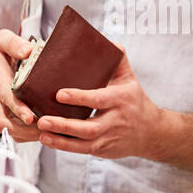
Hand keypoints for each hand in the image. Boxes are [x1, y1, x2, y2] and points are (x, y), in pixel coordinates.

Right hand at [0, 30, 40, 139]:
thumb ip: (13, 43)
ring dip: (23, 134)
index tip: (30, 117)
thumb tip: (30, 50)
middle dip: (22, 129)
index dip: (18, 108)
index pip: (5, 95)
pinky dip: (20, 134)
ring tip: (44, 133)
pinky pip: (6, 128)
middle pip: (3, 119)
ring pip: (4, 128)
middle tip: (42, 130)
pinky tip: (36, 133)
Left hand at [34, 50, 164, 158]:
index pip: (98, 99)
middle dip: (65, 125)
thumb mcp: (129, 78)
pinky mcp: (103, 150)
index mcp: (120, 99)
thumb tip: (107, 42)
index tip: (59, 94)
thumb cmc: (135, 100)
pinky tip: (48, 140)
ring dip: (61, 139)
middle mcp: (115, 120)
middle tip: (43, 119)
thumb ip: (118, 59)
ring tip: (42, 132)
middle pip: (89, 127)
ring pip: (84, 142)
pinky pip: (82, 150)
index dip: (79, 98)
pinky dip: (64, 146)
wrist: (151, 132)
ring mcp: (109, 137)